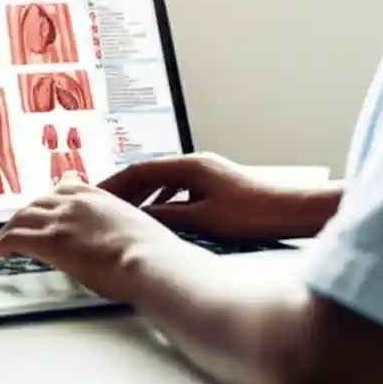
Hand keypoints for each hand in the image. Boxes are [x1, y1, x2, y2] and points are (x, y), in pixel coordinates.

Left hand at [0, 173, 200, 301]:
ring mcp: (61, 219)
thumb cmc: (152, 253)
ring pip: (22, 216)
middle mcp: (76, 201)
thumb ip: (119, 227)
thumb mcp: (136, 228)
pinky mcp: (50, 241)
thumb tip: (120, 240)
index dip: (50, 196)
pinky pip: (15, 238)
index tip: (45, 203)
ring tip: (1, 241)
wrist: (150, 261)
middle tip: (17, 227)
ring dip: (9, 229)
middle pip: (37, 201)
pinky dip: (1, 244)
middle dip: (25, 214)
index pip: (65, 185)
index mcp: (98, 195)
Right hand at [99, 153, 327, 239]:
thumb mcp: (202, 219)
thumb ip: (167, 217)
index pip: (139, 170)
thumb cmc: (252, 213)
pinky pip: (179, 190)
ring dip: (143, 196)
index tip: (91, 194)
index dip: (113, 183)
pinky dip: (163, 202)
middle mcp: (196, 164)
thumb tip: (137, 218)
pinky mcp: (217, 187)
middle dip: (123, 189)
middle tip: (99, 203)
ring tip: (123, 212)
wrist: (290, 210)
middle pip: (149, 173)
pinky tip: (160, 218)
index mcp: (189, 166)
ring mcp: (207, 174)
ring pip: (164, 182)